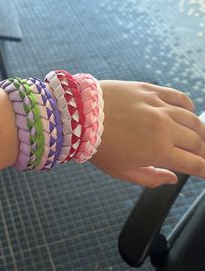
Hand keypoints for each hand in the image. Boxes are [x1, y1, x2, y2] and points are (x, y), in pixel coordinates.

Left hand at [90, 80, 204, 186]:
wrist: (79, 115)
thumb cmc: (99, 147)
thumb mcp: (122, 172)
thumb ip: (151, 178)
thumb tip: (172, 179)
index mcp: (158, 151)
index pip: (195, 163)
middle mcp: (164, 127)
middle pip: (198, 142)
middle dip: (203, 153)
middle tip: (200, 157)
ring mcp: (159, 106)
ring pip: (193, 119)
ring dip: (200, 132)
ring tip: (198, 139)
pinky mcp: (151, 91)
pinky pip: (180, 98)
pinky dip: (189, 108)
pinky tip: (188, 115)